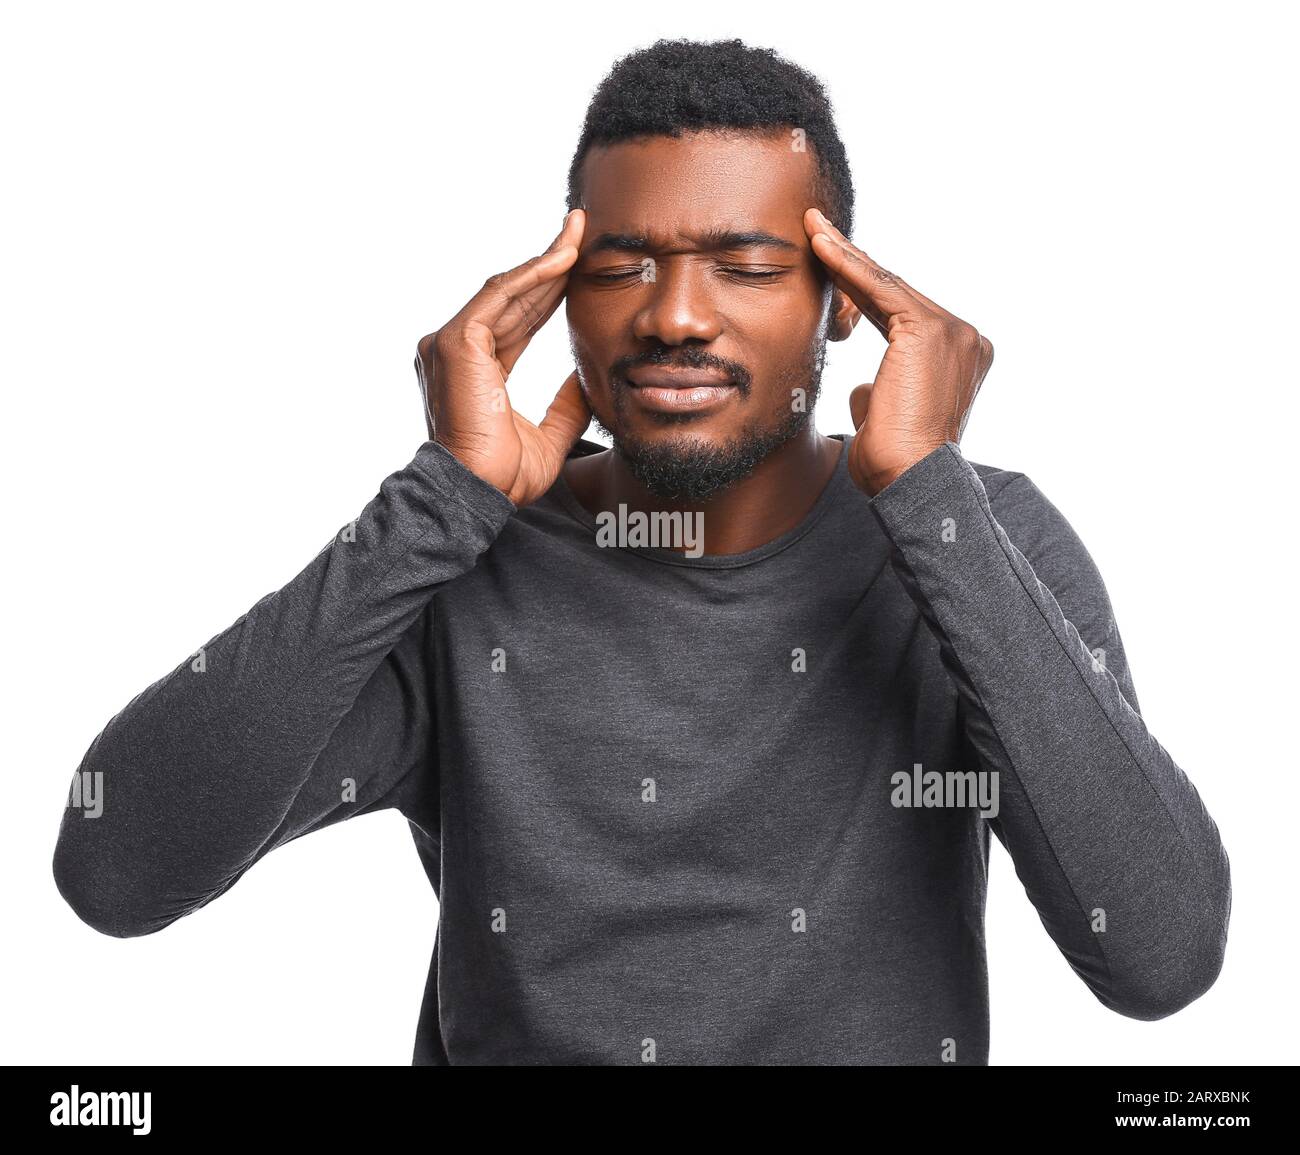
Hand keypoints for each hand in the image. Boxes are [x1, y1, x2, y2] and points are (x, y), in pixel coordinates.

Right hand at [415, 210, 591, 505]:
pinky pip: (499, 297)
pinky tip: (562, 260)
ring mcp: (451, 343)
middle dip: (551, 263)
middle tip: (580, 230)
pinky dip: (532, 276)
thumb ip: (566, 405)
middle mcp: (457, 349)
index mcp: (476, 369)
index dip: (549, 293)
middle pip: (513, 297)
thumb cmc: (504, 476)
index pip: (518, 320)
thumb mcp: (549, 436)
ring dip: (546, 260)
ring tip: (577, 232)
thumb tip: (588, 379)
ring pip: (507, 290)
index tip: (578, 267)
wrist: (478, 493)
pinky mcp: (456, 342)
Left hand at [804, 208, 993, 495]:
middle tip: (815, 229)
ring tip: (811, 227)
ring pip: (885, 284)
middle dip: (850, 260)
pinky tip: (820, 245)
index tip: (830, 266)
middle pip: (893, 290)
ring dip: (844, 254)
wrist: (911, 480)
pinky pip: (878, 289)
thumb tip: (862, 387)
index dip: (861, 289)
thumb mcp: (883, 419)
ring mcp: (951, 330)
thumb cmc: (894, 463)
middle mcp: (964, 337)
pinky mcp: (929, 330)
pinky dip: (847, 266)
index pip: (897, 314)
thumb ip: (877, 394)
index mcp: (958, 356)